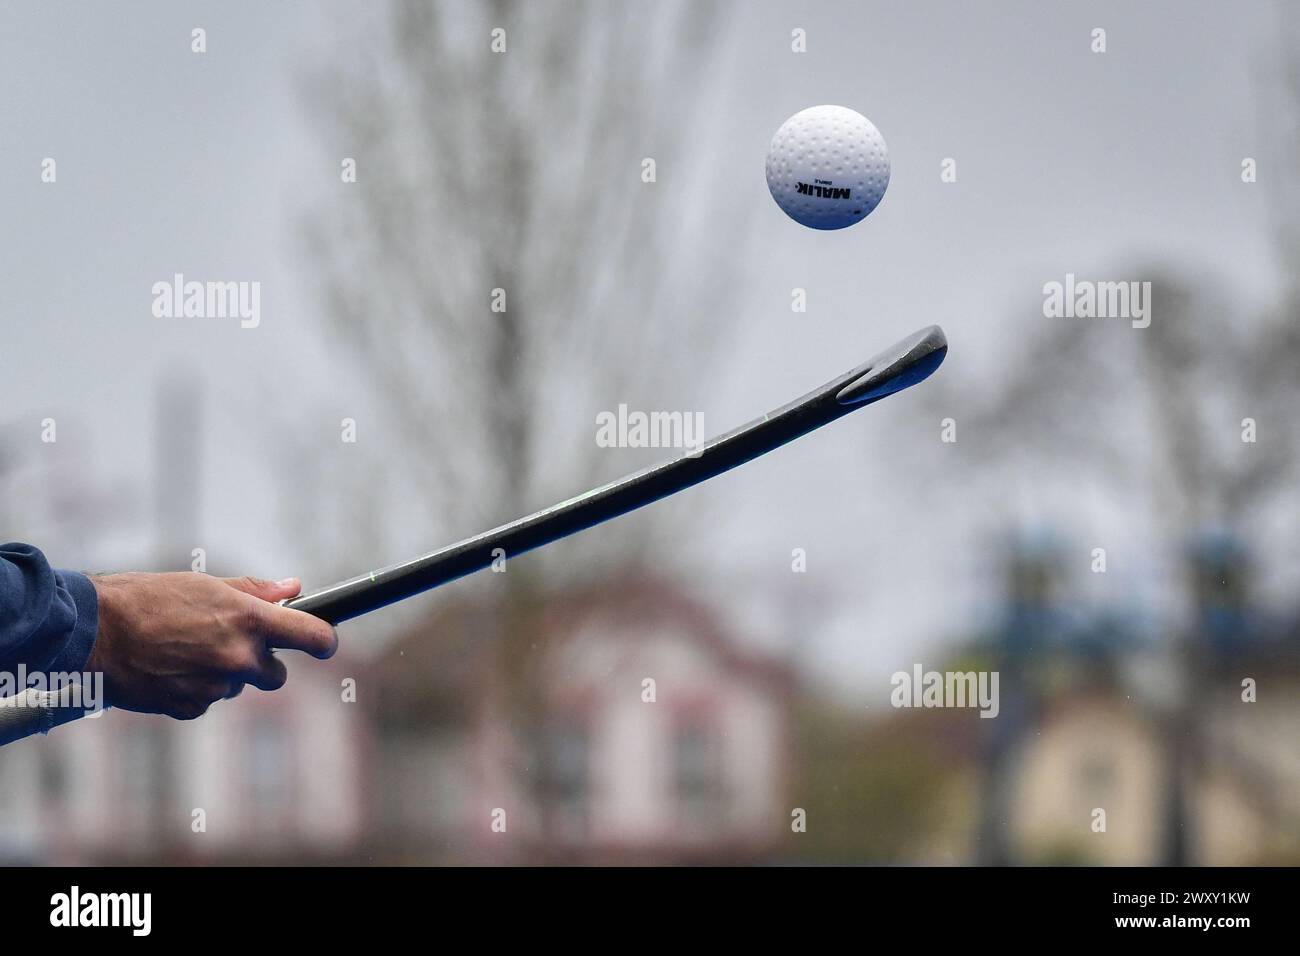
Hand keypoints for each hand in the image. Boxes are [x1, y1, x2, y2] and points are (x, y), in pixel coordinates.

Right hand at [86, 572, 337, 719]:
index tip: (325, 643)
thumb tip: (293, 589)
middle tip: (229, 643)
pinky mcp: (191, 708)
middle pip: (276, 674)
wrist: (95, 633)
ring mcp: (215, 686)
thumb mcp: (206, 584)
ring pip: (237, 687)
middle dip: (261, 663)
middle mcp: (238, 657)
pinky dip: (197, 689)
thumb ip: (255, 592)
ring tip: (186, 650)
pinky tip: (171, 668)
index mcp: (248, 620)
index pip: (313, 637)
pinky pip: (208, 701)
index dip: (324, 641)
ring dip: (224, 674)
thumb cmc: (149, 599)